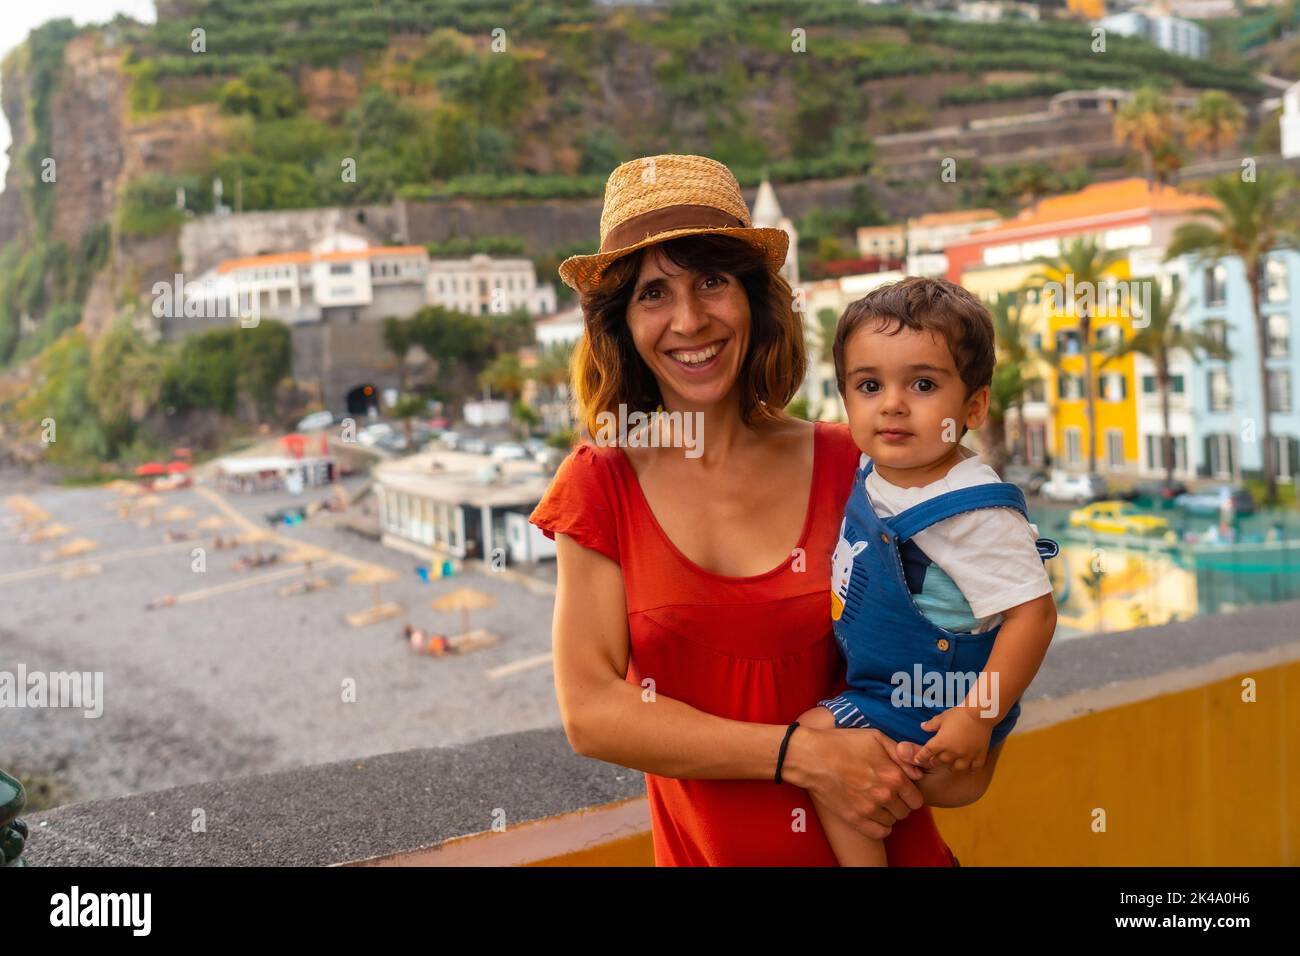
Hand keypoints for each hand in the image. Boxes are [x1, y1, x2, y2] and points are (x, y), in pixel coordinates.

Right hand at [787, 721, 925, 840]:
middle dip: (900, 803)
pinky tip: (874, 815)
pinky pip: (880, 832)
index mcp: (894, 776)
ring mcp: (870, 809)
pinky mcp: (855, 819)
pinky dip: (880, 826)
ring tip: (876, 801)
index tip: (901, 787)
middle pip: (906, 812)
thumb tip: (918, 772)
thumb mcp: (875, 737)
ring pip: (893, 821)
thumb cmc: (843, 743)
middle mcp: (885, 795)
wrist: (812, 757)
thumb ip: (901, 754)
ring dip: (888, 813)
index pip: (917, 799)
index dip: (910, 792)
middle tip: (887, 792)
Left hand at [900, 707, 992, 772]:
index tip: (917, 760)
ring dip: (951, 766)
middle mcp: (952, 752)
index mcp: (941, 742)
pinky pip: (974, 767)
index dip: (920, 757)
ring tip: (950, 764)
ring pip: (956, 767)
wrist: (980, 713)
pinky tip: (969, 764)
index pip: (926, 753)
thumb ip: (932, 724)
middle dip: (934, 761)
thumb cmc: (959, 713)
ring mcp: (966, 756)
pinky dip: (970, 766)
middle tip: (933, 760)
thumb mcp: (942, 717)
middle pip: (939, 762)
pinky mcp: (979, 756)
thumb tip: (922, 727)